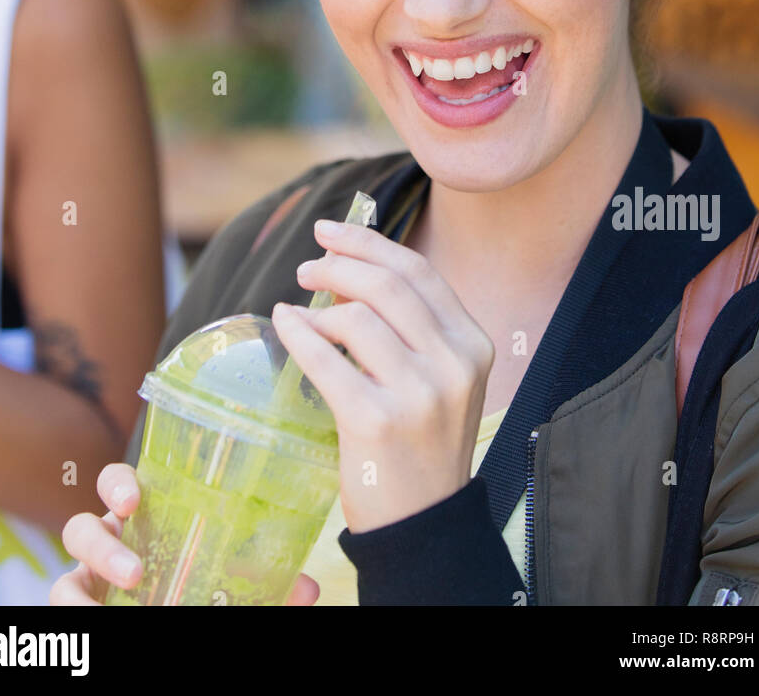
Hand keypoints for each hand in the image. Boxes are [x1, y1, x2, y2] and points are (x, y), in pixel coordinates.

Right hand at [50, 462, 318, 605]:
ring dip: (85, 592)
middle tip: (134, 570)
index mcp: (142, 521)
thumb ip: (263, 581)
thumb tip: (308, 587)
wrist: (184, 614)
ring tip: (118, 608)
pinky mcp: (81, 610)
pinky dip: (77, 619)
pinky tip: (94, 627)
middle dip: (99, 544)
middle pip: (79, 528)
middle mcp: (108, 546)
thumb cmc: (200, 589)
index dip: (116, 485)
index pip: (115, 485)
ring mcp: (89, 582)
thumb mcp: (232, 582)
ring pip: (63, 579)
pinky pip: (63, 610)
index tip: (134, 499)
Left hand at [272, 218, 493, 534]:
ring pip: (357, 317)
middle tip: (308, 267)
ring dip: (318, 304)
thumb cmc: (421, 444)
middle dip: (339, 263)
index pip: (419, 272)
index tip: (331, 232)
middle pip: (387, 285)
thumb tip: (347, 269)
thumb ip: (411, 328)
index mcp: (472, 345)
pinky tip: (285, 324)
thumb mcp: (440, 379)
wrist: (422, 525)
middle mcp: (453, 365)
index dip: (370, 243)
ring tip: (300, 310)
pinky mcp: (376, 422)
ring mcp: (418, 395)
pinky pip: (326, 359)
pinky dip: (299, 333)